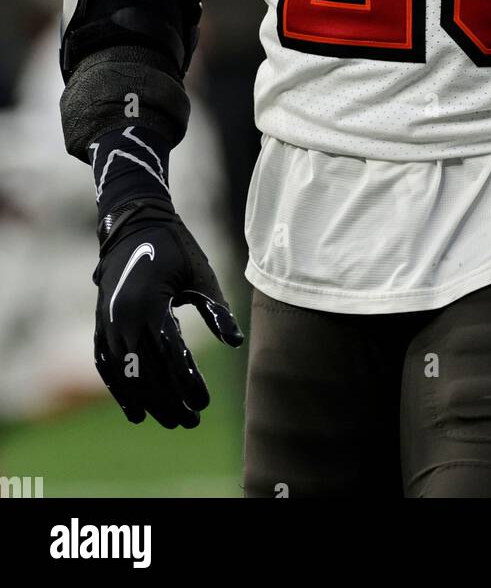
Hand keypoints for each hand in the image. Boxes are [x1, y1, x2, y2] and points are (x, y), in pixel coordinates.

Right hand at [93, 196, 243, 428]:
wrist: (134, 223)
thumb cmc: (175, 247)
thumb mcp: (200, 274)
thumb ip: (215, 308)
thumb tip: (235, 341)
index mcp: (150, 303)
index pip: (170, 355)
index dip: (186, 383)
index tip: (204, 404)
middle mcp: (124, 317)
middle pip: (146, 373)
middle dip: (169, 402)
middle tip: (191, 422)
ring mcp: (108, 322)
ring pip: (125, 374)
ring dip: (147, 401)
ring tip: (170, 421)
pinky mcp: (101, 324)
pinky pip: (107, 364)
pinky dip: (119, 389)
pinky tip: (135, 410)